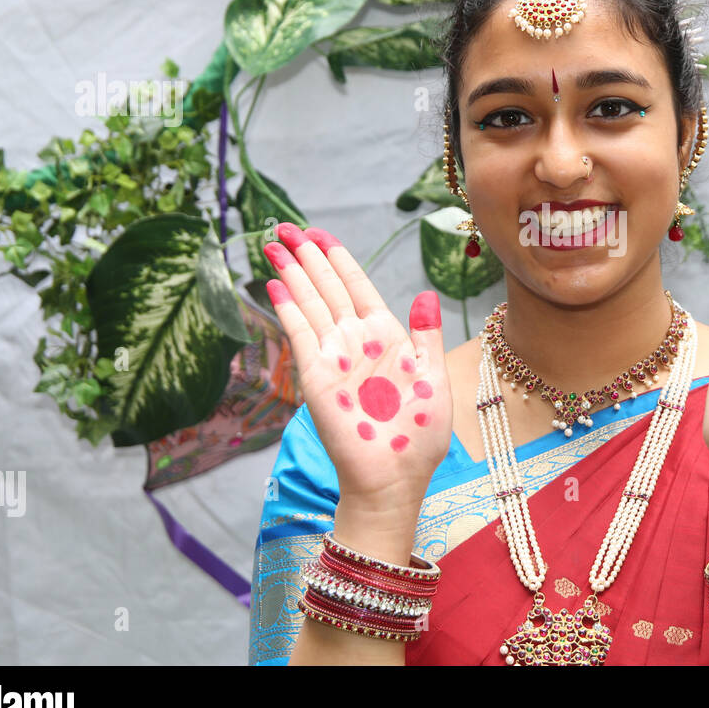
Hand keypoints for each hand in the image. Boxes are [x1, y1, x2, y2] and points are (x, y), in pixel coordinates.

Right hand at [262, 223, 451, 531]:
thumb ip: (427, 336)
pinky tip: (275, 284)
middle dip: (308, 256)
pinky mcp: (316, 378)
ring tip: (274, 244)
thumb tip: (427, 294)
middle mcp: (356, 342)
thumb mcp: (434, 379)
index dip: (339, 259)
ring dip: (293, 273)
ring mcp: (334, 358)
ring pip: (311, 303)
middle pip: (328, 287)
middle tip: (286, 226)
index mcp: (388, 339)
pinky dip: (288, 308)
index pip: (358, 287)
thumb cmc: (418, 437)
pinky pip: (300, 334)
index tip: (321, 235)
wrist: (395, 481)